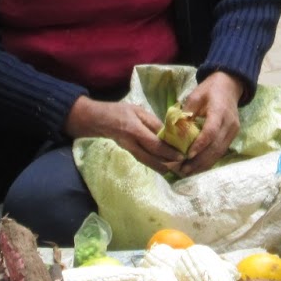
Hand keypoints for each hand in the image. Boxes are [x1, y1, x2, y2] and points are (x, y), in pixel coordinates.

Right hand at [65, 97, 181, 174]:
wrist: (99, 120)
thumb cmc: (119, 111)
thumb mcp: (138, 110)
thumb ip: (152, 121)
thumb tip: (167, 132)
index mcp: (135, 130)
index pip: (154, 144)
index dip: (168, 151)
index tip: (181, 155)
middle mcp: (131, 143)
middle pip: (151, 158)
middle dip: (167, 163)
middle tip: (181, 165)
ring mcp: (128, 149)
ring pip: (146, 162)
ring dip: (160, 167)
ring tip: (174, 170)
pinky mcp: (128, 152)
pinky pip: (142, 159)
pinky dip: (153, 164)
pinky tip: (162, 166)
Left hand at [174, 71, 245, 175]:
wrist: (229, 85)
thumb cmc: (209, 89)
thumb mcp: (195, 96)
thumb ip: (186, 114)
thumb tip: (175, 134)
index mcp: (220, 111)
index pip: (211, 131)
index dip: (200, 145)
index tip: (187, 155)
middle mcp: (229, 123)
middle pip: (215, 147)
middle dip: (199, 161)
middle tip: (182, 170)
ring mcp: (233, 131)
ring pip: (219, 152)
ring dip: (203, 164)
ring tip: (187, 172)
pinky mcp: (232, 136)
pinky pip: (221, 151)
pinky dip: (209, 160)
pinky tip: (197, 166)